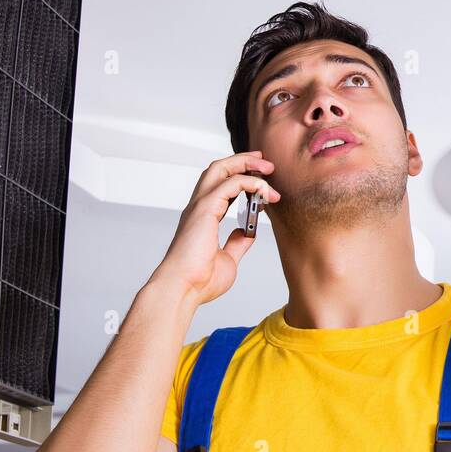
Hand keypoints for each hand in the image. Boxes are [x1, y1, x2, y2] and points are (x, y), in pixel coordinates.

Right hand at [152, 153, 280, 306]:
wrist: (183, 290)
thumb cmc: (198, 281)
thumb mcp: (228, 259)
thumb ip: (237, 243)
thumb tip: (246, 233)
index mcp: (202, 217)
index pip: (221, 185)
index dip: (242, 178)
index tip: (263, 184)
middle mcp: (199, 207)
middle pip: (219, 169)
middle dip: (244, 161)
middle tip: (266, 164)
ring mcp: (200, 206)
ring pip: (221, 169)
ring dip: (246, 164)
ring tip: (267, 169)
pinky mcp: (205, 209)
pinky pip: (230, 184)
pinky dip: (249, 182)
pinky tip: (263, 190)